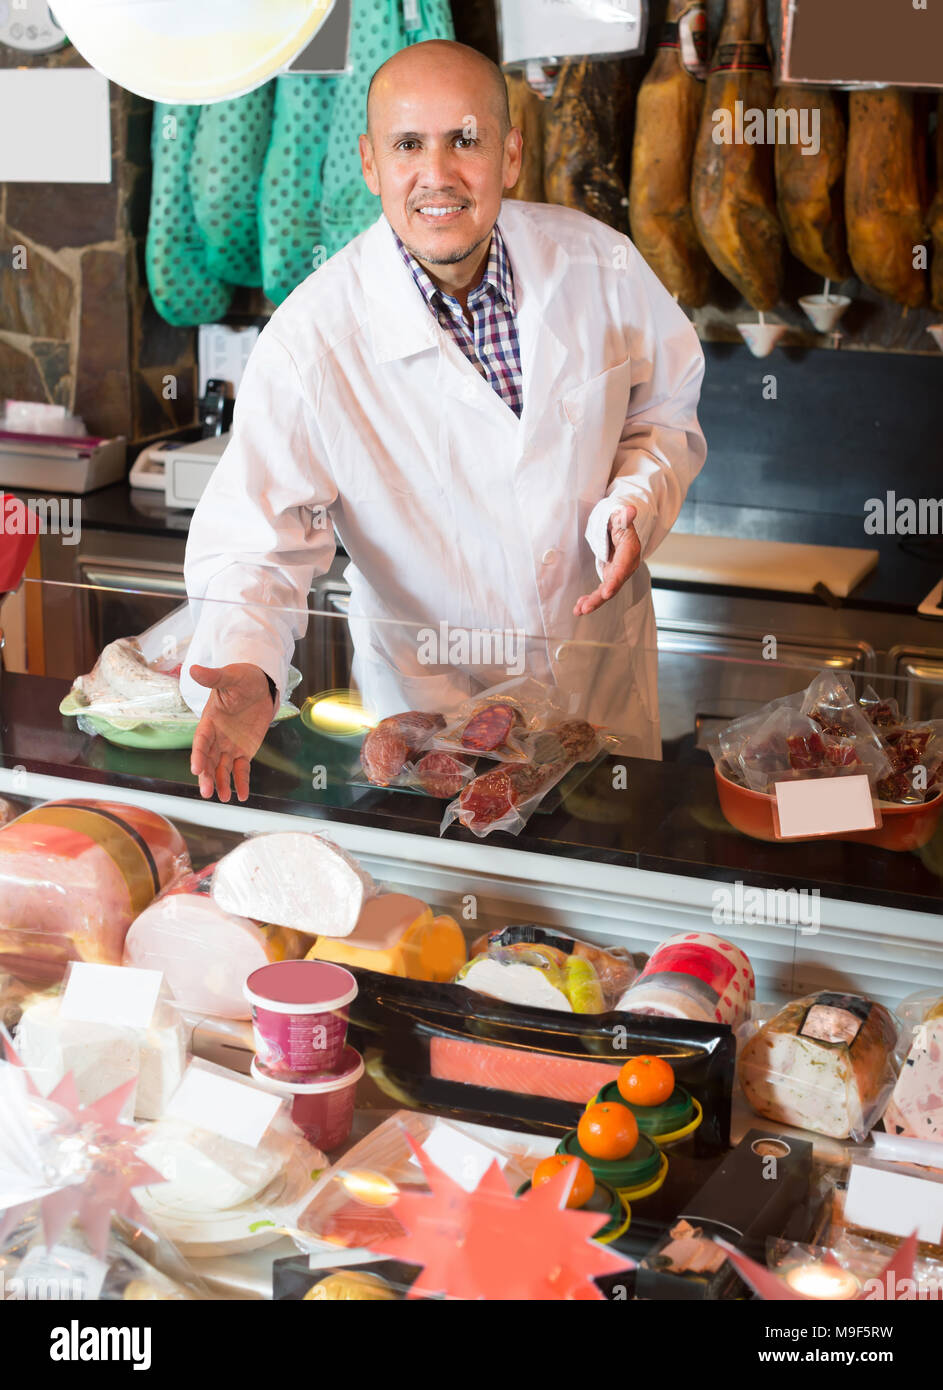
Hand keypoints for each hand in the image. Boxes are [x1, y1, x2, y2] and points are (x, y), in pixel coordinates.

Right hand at [189, 663, 275, 802]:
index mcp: (209, 721)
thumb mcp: (230, 677)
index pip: (201, 741)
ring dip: (221, 783)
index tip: (196, 769)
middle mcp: (217, 737)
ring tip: (225, 798)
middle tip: (207, 792)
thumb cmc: (242, 678)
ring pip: (222, 768)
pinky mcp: (244, 751)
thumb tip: (194, 669)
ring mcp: (229, 746)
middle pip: (208, 759)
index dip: (198, 755)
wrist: (260, 685)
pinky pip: (241, 769)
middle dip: (206, 776)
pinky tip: (242, 796)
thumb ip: (214, 678)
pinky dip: (241, 782)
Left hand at [573, 503, 640, 616]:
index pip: (624, 567)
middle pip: (614, 583)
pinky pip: (602, 590)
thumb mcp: (619, 514)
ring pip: (607, 590)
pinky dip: (591, 599)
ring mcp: (618, 571)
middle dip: (600, 598)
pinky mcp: (610, 575)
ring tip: (579, 610)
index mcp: (630, 550)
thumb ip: (623, 515)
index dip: (615, 581)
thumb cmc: (618, 519)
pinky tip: (579, 607)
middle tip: (586, 608)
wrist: (618, 524)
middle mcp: (626, 564)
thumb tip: (629, 510)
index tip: (607, 592)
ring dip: (593, 602)